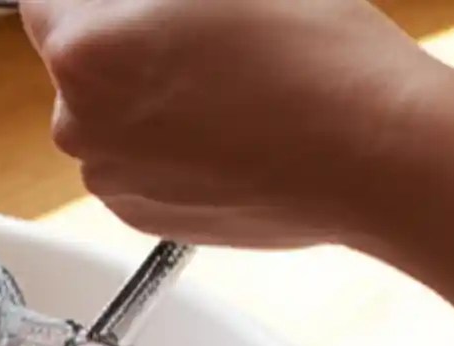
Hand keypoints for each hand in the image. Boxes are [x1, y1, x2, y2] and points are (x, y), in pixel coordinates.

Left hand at [19, 0, 453, 253]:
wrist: (376, 155)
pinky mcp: (142, 216)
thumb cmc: (314, 54)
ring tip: (226, 84)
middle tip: (198, 32)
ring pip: (109, 115)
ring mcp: (109, 178)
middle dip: (121, 40)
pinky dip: (166, 144)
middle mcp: (78, 123)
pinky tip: (228, 129)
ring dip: (146, 95)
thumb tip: (134, 0)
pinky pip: (135, 162)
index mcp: (83, 51)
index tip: (128, 0)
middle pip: (78, 61)